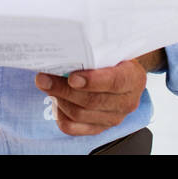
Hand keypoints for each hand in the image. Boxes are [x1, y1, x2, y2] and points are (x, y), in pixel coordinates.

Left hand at [34, 55, 152, 135]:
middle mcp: (126, 102)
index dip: (92, 81)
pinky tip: (53, 99)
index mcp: (133, 79)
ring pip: (80, 114)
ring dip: (59, 99)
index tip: (71, 77)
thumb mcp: (111, 50)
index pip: (114, 82)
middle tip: (44, 78)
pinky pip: (73, 127)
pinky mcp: (98, 128)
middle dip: (64, 89)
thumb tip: (65, 51)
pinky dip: (59, 113)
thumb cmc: (113, 59)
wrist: (122, 74)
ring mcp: (113, 118)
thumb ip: (94, 53)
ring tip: (45, 84)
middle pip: (92, 101)